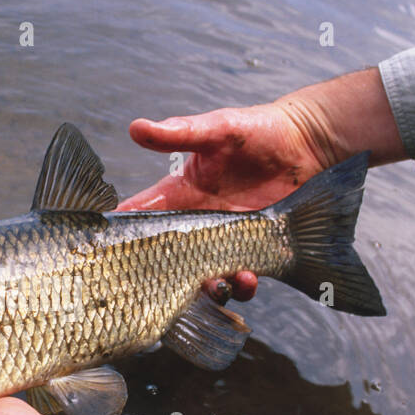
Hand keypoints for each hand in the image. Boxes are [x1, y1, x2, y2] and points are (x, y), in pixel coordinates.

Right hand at [121, 69, 405, 301]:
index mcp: (181, 193)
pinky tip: (247, 278)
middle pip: (171, 256)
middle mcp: (199, 222)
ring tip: (218, 283)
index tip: (109, 251)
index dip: (125, 231)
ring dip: (207, 286)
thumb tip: (135, 127)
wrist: (304, 144)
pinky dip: (241, 285)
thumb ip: (178, 133)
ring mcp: (226, 239)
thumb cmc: (257, 130)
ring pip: (205, 274)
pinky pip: (241, 276)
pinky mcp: (254, 249)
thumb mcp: (216, 128)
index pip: (144, 213)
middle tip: (167, 284)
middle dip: (166, 275)